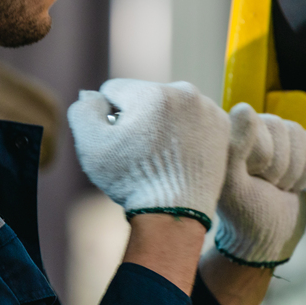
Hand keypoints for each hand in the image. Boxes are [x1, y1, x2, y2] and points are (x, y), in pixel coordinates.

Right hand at [68, 79, 229, 228]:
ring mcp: (208, 108)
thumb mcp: (91, 146)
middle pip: (145, 96)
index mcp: (152, 92)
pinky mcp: (222, 126)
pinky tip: (179, 155)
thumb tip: (92, 96)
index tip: (119, 143)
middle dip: (137, 117)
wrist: (176, 213)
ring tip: (161, 156)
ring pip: (170, 106)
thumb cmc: (131, 180)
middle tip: (140, 152)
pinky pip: (193, 119)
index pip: (115, 91)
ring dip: (162, 123)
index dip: (108, 117)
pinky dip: (185, 132)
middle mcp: (185, 92)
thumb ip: (83, 111)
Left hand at [214, 104, 305, 266]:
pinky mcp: (293, 146)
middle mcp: (247, 130)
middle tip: (266, 185)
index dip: (261, 155)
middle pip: (280, 126)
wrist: (268, 238)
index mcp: (225, 135)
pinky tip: (291, 183)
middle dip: (279, 165)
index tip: (252, 178)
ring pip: (297, 133)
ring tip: (277, 185)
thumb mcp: (235, 185)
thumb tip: (246, 109)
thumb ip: (236, 148)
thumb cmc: (244, 215)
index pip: (255, 122)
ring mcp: (271, 137)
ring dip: (293, 168)